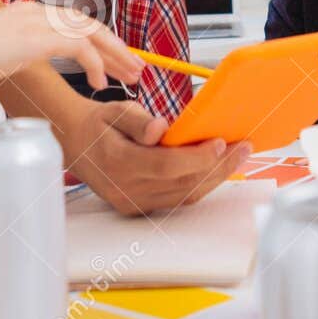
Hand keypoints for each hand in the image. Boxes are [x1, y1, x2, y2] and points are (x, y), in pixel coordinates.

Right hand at [0, 2, 145, 97]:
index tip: (115, 60)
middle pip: (87, 23)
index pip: (72, 21)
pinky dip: (95, 65)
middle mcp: (32, 11)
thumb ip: (11, 54)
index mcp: (23, 13)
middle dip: (116, 47)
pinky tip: (101, 84)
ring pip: (90, 32)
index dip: (98, 40)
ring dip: (115, 55)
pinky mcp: (35, 38)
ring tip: (132, 76)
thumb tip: (18, 64)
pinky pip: (80, 49)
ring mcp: (34, 22)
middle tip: (137, 67)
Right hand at [62, 98, 251, 214]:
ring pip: (183, 196)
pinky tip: (215, 170)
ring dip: (214, 178)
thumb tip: (160, 128)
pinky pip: (175, 201)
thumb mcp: (115, 110)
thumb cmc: (98, 123)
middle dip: (218, 167)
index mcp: (117, 161)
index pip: (166, 165)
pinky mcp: (138, 208)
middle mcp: (125, 188)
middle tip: (243, 148)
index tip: (221, 143)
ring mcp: (131, 202)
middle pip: (181, 183)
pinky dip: (199, 185)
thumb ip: (138, 120)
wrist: (74, 142)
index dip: (197, 157)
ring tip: (236, 158)